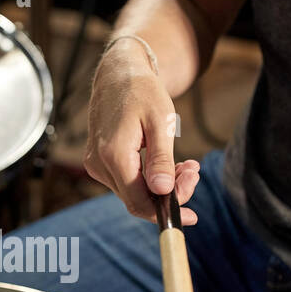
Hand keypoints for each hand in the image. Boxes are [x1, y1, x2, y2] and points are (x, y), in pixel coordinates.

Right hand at [83, 42, 199, 223]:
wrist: (118, 74)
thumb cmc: (142, 92)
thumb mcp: (161, 122)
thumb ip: (161, 160)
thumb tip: (163, 191)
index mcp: (114, 155)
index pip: (139, 202)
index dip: (166, 213)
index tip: (193, 217)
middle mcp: (99, 164)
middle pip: (138, 199)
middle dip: (171, 193)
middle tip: (194, 172)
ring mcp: (96, 165)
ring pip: (134, 192)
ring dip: (163, 185)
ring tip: (187, 164)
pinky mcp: (99, 162)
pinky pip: (128, 181)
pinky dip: (151, 178)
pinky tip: (169, 164)